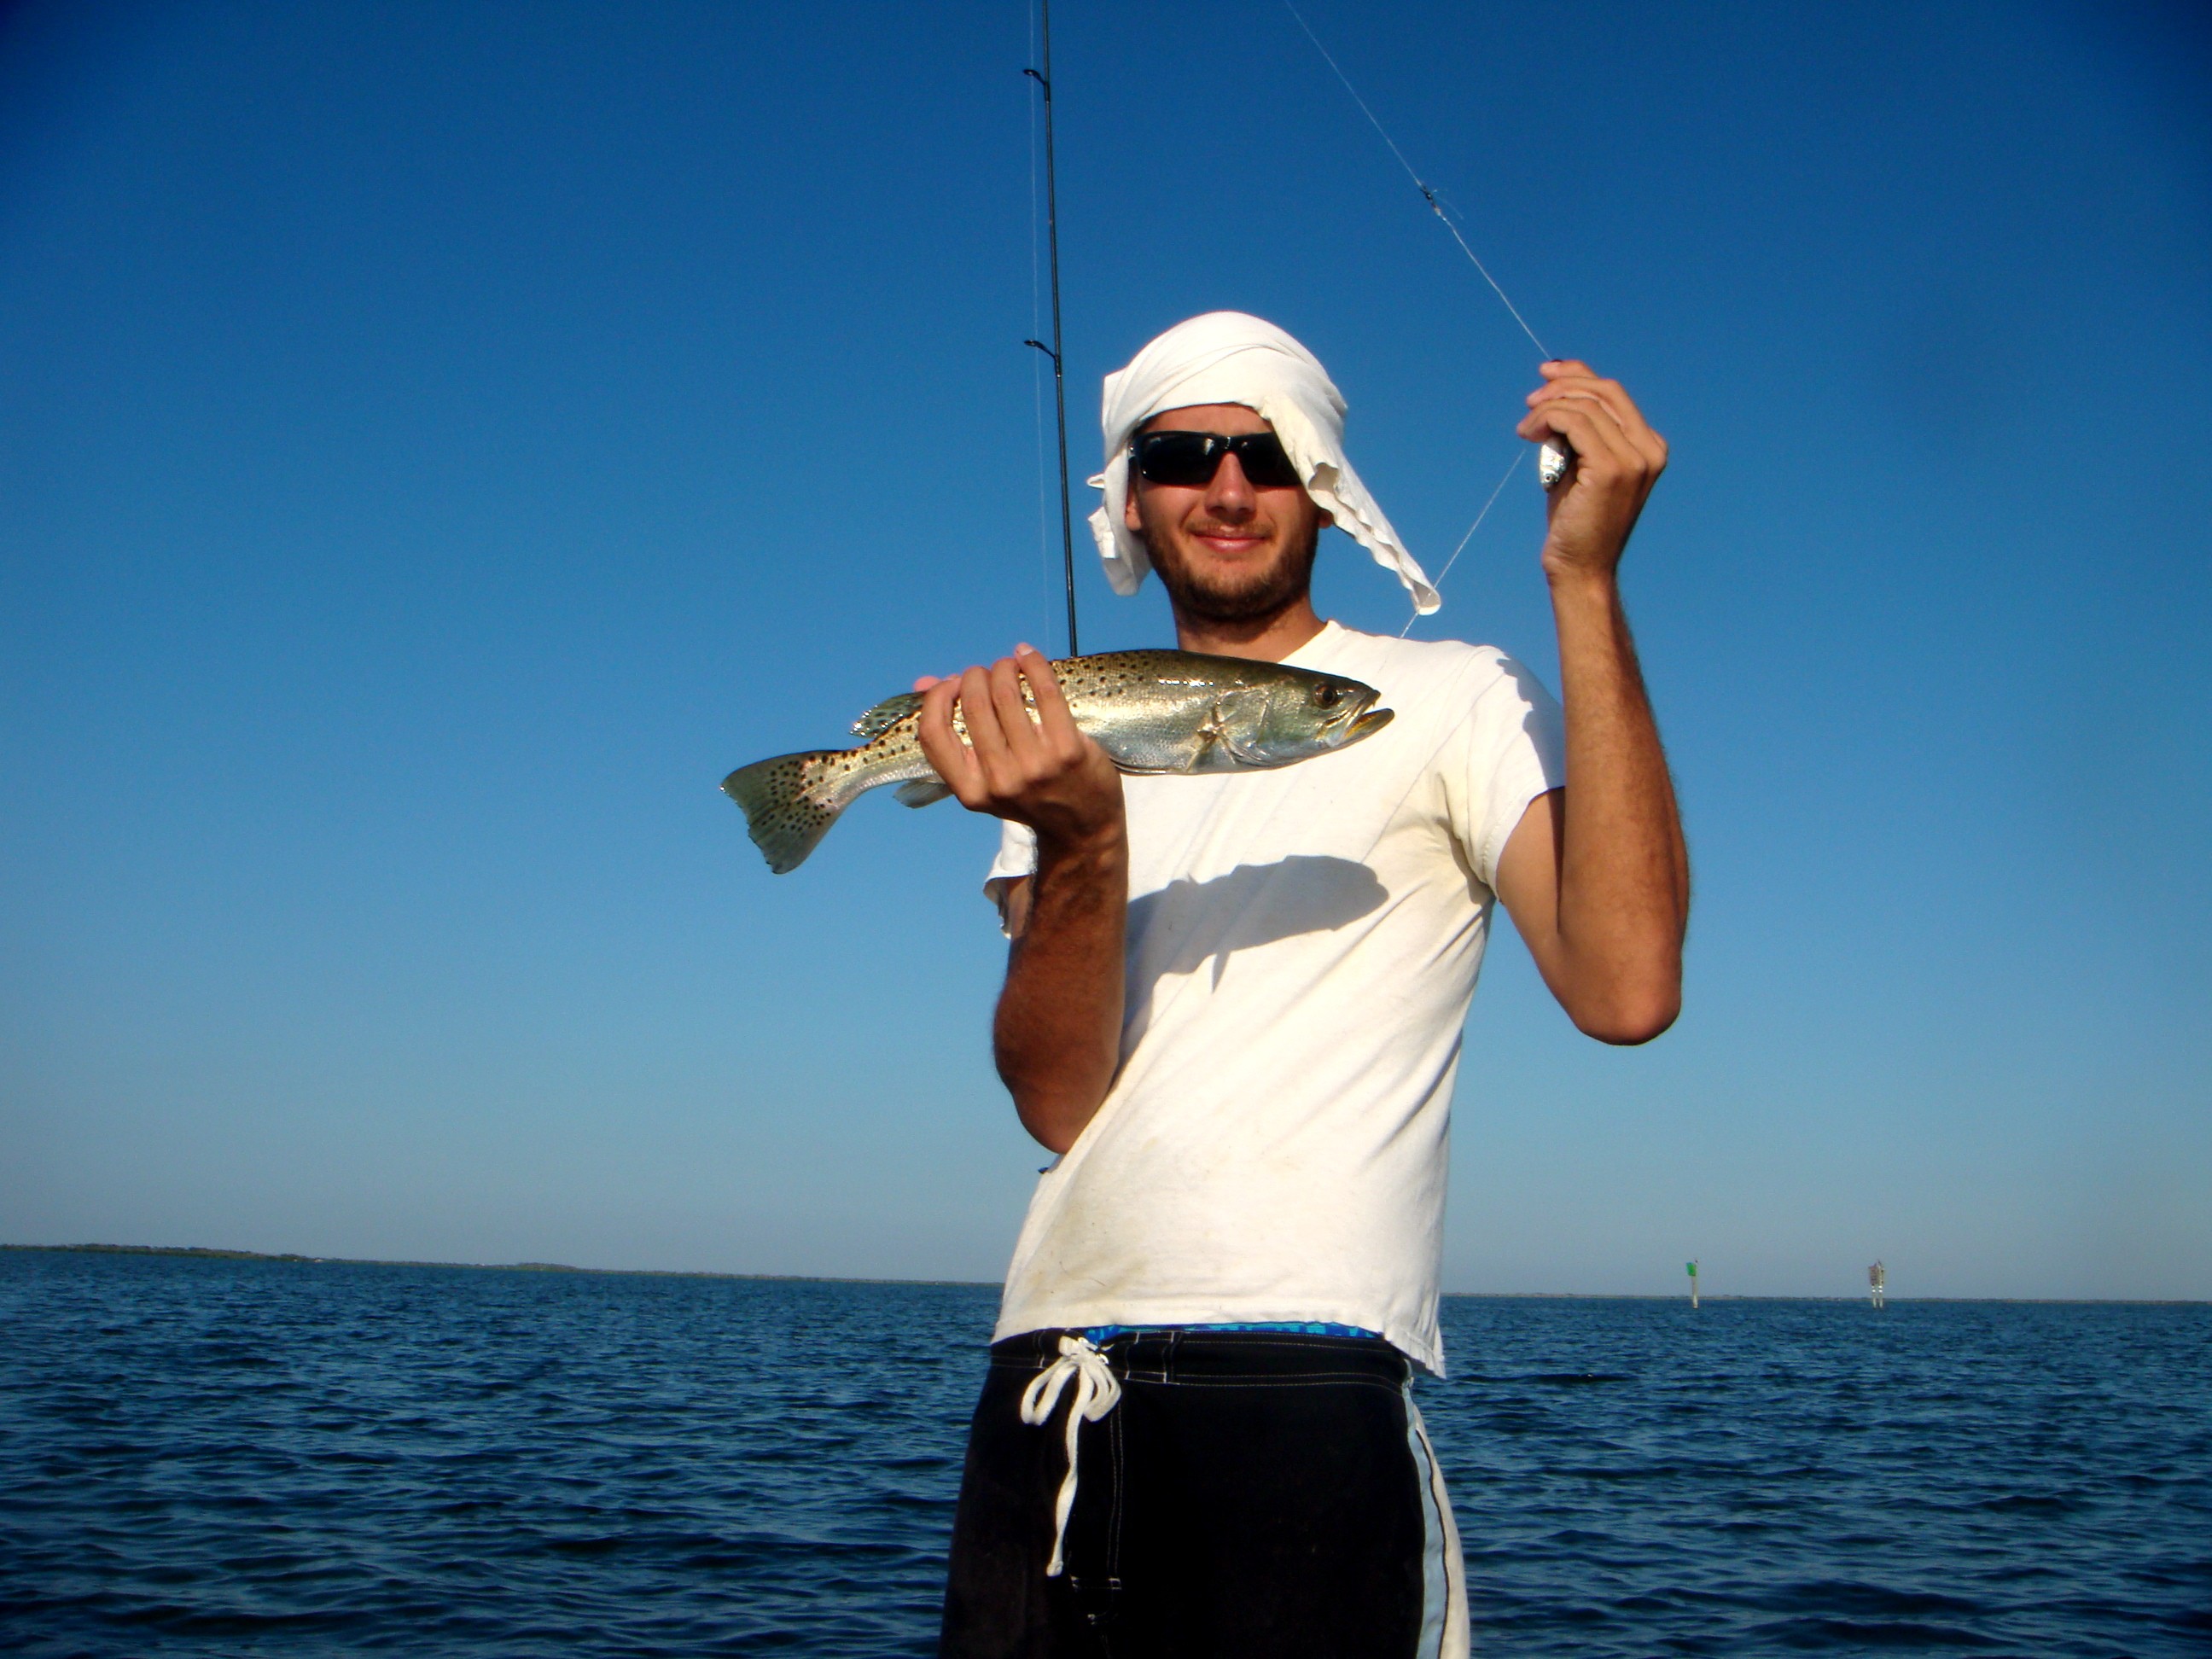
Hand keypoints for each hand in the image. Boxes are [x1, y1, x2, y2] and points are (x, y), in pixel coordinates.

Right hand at [914, 644, 1123, 853]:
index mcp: (970, 791)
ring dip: (1003, 668)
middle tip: (986, 673)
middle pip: (973, 704)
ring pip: (1006, 694)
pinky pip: (1045, 692)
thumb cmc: (1029, 796)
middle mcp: (999, 780)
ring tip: (1008, 665)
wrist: (1083, 827)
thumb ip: (954, 736)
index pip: (933, 734)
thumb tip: (924, 682)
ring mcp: (1035, 765)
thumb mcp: (986, 779)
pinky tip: (1028, 657)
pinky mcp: (1067, 749)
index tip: (951, 684)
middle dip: (975, 676)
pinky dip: (1034, 665)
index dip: (936, 699)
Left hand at [1517, 361, 1666, 583]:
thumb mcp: (1580, 464)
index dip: (1579, 374)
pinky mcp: (1611, 469)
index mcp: (1649, 445)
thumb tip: (1556, 388)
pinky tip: (1528, 434)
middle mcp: (1650, 449)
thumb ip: (1580, 430)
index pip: (1614, 393)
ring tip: (1526, 428)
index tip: (1546, 374)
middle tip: (1530, 400)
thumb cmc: (1576, 520)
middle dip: (1562, 385)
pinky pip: (1574, 423)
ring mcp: (1634, 459)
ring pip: (1584, 406)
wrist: (1580, 567)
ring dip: (1547, 409)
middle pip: (1604, 391)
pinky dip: (1546, 420)